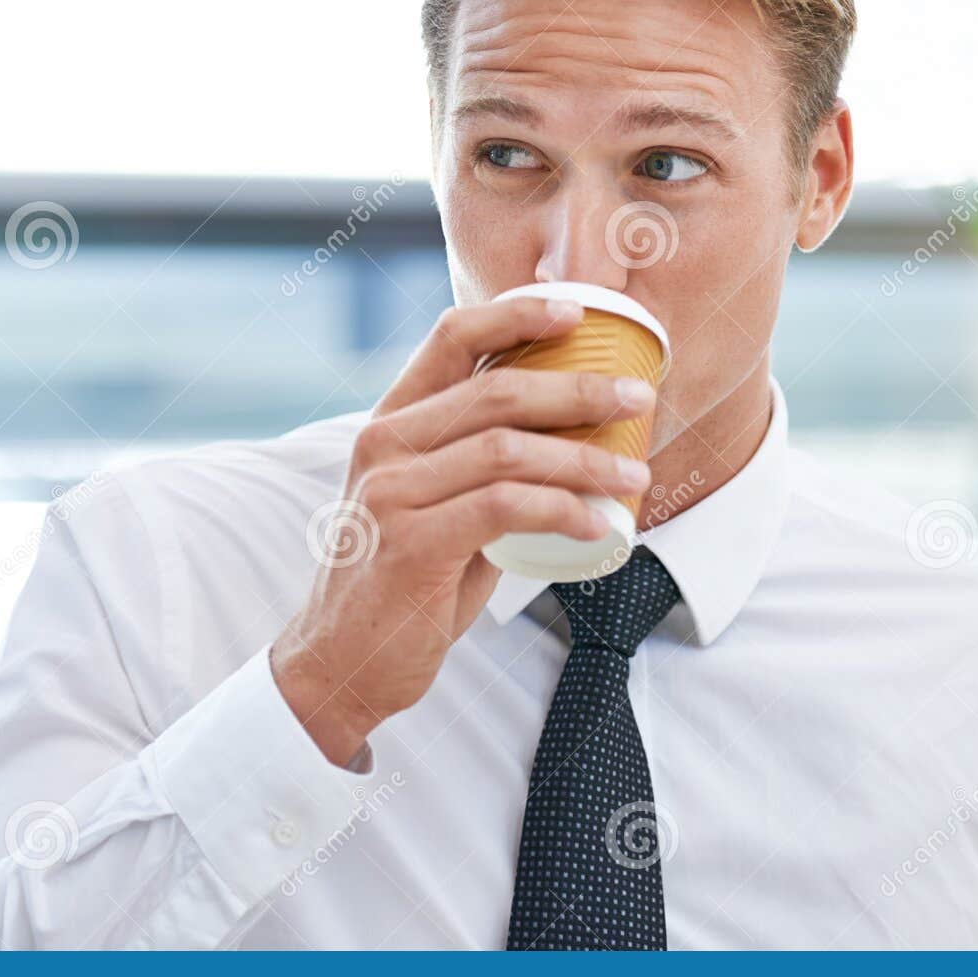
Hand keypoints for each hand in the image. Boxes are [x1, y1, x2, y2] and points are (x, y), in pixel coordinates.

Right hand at [270, 295, 655, 763]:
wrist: (340, 662)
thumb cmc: (400, 583)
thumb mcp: (431, 506)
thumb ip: (478, 469)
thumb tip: (570, 441)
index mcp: (389, 424)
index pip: (450, 338)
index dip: (516, 316)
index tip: (577, 313)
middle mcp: (383, 445)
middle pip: (496, 390)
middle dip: (579, 391)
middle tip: (637, 400)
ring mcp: (391, 493)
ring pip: (508, 450)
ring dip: (585, 459)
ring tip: (633, 475)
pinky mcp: (410, 543)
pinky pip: (505, 507)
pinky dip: (562, 509)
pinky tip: (598, 524)